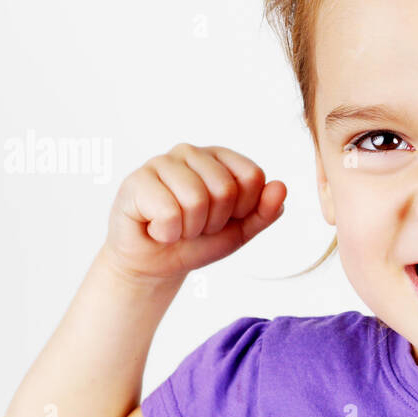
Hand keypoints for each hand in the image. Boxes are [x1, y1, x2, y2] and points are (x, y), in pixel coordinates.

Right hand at [104, 143, 286, 281]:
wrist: (156, 264)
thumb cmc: (198, 241)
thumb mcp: (241, 231)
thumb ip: (265, 211)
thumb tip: (281, 187)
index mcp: (221, 158)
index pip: (253, 176)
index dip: (243, 209)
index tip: (224, 218)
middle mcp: (192, 152)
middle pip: (225, 189)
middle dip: (214, 222)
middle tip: (196, 226)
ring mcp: (162, 162)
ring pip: (196, 200)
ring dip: (189, 229)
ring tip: (177, 227)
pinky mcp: (136, 181)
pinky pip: (168, 212)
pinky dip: (167, 233)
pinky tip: (156, 228)